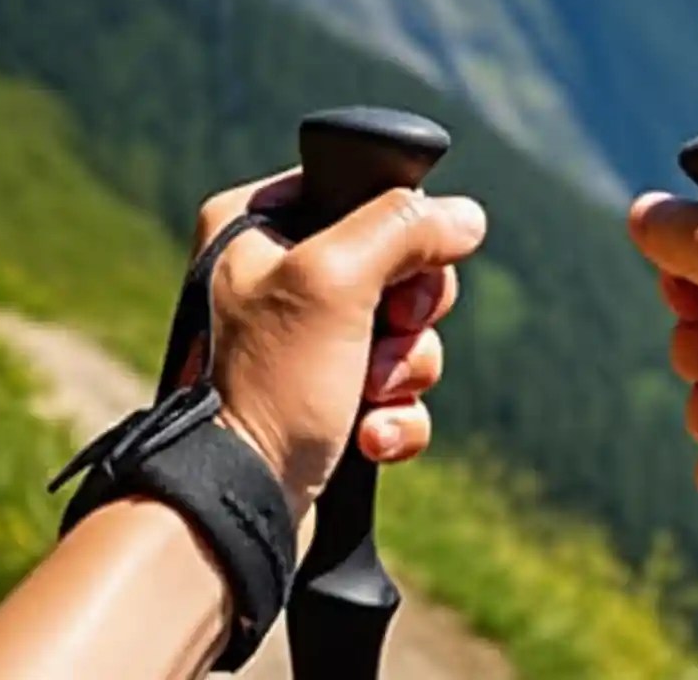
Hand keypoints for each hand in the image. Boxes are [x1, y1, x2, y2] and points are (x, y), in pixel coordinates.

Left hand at [190, 170, 485, 517]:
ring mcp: (305, 344)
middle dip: (410, 315)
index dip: (400, 229)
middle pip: (401, 265)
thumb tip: (467, 216)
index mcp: (255, 225)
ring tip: (367, 397)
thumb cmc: (262, 389)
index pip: (361, 191)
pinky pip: (398, 392)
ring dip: (405, 372)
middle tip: (387, 332)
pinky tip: (367, 439)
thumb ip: (404, 228)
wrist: (231, 506)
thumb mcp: (333, 282)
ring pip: (408, 333)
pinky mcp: (328, 401)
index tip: (401, 269)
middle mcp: (278, 277)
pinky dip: (395, 418)